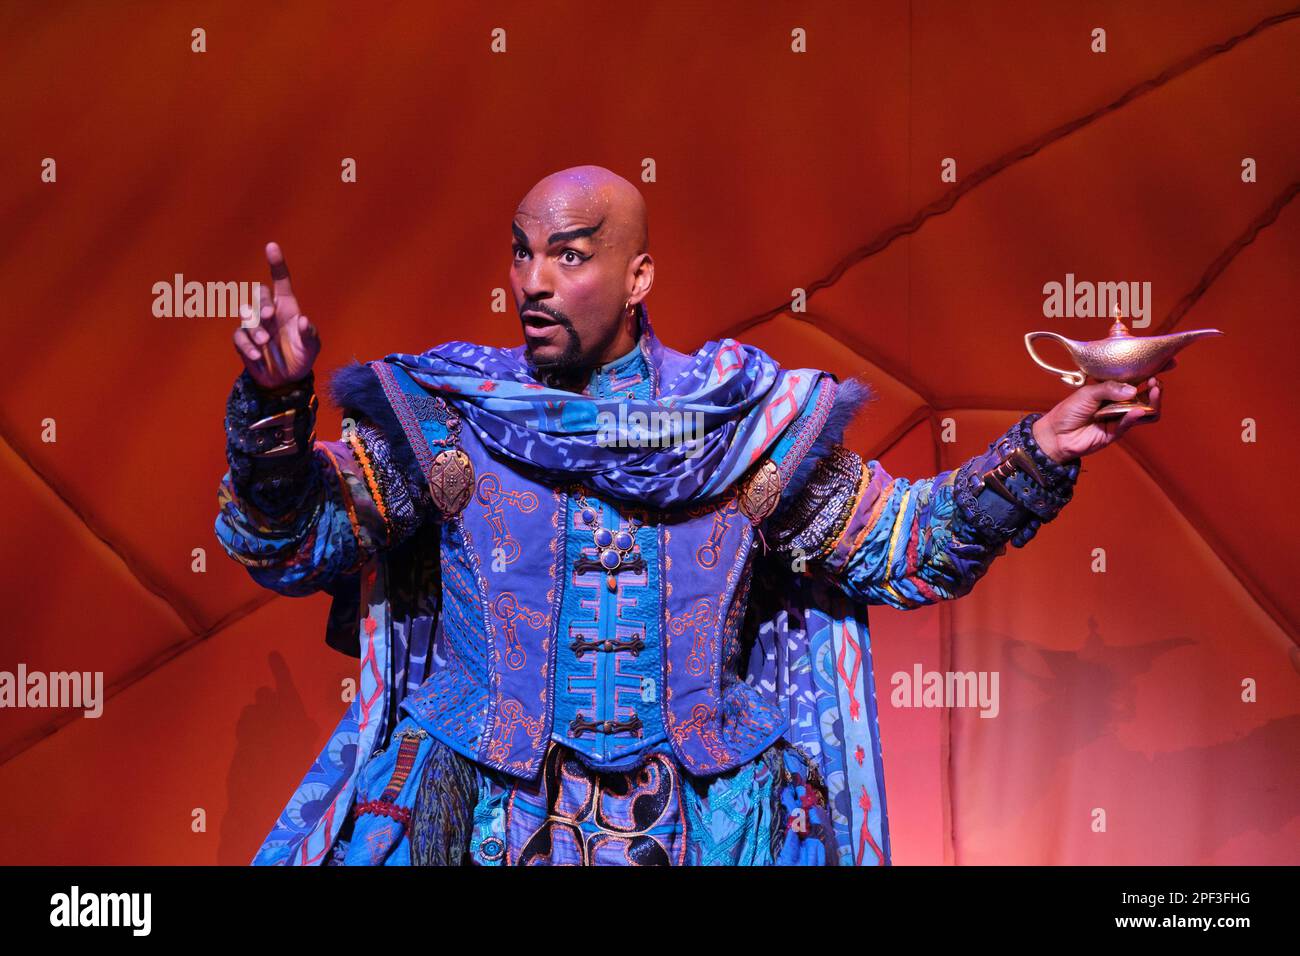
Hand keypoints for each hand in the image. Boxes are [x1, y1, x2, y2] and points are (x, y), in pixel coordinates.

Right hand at [232, 242, 319, 389]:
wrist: (286, 380)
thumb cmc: (301, 356)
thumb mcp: (312, 348)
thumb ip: (310, 335)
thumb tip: (304, 321)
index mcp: (287, 306)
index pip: (280, 280)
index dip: (276, 263)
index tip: (271, 246)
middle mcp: (269, 312)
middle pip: (259, 294)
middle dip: (262, 302)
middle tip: (269, 316)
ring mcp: (255, 326)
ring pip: (247, 315)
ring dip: (255, 327)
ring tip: (265, 342)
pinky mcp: (244, 341)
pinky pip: (239, 337)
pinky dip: (247, 345)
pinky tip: (257, 355)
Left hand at [1031, 359, 1170, 462]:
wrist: (1055, 434)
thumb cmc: (1068, 411)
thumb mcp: (1087, 392)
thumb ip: (1109, 388)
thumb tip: (1132, 390)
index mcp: (1112, 389)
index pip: (1137, 378)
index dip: (1153, 371)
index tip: (1168, 364)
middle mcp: (1119, 402)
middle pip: (1146, 395)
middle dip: (1155, 387)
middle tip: (1154, 381)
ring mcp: (1119, 417)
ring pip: (1144, 410)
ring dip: (1151, 401)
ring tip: (1152, 391)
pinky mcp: (1116, 432)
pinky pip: (1130, 423)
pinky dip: (1135, 416)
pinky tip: (1137, 410)